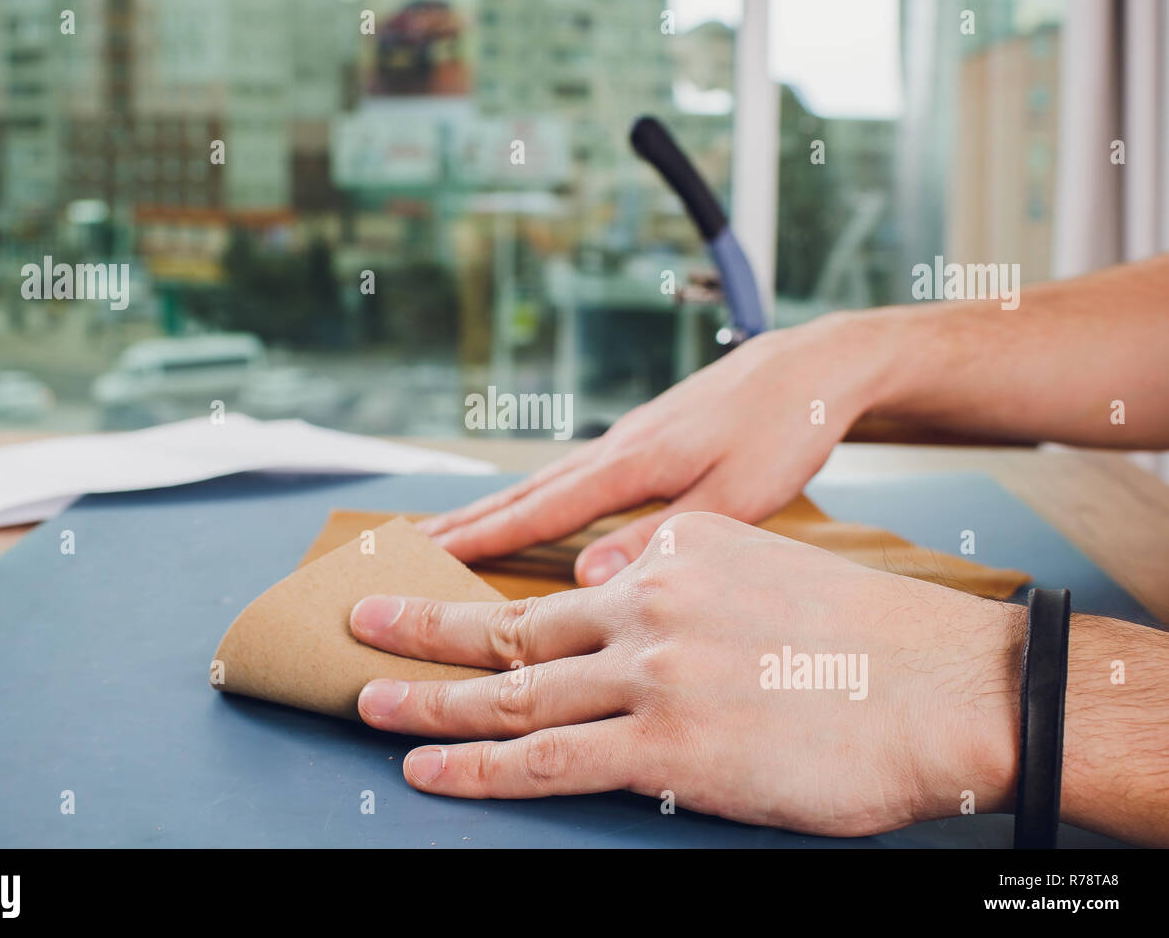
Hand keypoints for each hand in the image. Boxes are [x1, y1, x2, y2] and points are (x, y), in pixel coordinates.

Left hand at [351, 512, 1022, 836]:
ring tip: (368, 700)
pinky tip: (429, 767)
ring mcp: (651, 674)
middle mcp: (649, 602)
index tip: (448, 601)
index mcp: (675, 551)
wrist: (952, 689)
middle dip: (427, 624)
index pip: (563, 583)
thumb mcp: (766, 565)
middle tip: (365, 621)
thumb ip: (682, 572)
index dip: (496, 596)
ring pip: (512, 688)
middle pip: (513, 622)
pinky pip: (546, 759)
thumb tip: (615, 588)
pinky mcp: (665, 748)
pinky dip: (477, 765)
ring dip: (429, 696)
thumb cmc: (870, 640)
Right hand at [419, 314, 892, 585]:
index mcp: (633, 461)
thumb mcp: (734, 497)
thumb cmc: (782, 431)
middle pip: (524, 491)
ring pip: (544, 482)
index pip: (541, 509)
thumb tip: (586, 578)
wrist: (812, 366)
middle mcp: (617, 446)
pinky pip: (572, 476)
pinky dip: (534, 498)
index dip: (481, 537)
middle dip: (464, 521)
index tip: (427, 558)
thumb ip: (660, 538)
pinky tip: (530, 511)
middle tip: (405, 546)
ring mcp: (628, 439)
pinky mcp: (645, 439)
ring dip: (492, 508)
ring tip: (447, 531)